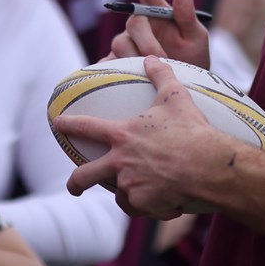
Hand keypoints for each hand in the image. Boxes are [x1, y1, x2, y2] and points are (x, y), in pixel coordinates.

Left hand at [59, 57, 231, 217]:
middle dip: (75, 183)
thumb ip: (161, 75)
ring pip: (119, 193)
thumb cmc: (191, 129)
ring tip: (144, 189)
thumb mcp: (176, 96)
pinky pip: (140, 208)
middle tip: (74, 186)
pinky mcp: (142, 204)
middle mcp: (119, 162)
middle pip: (84, 176)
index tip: (57, 124)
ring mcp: (129, 185)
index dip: (69, 124)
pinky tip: (164, 202)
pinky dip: (149, 206)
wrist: (207, 165)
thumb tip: (152, 58)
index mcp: (122, 134)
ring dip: (127, 192)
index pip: (86, 127)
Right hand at [105, 0, 210, 68]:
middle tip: (162, 58)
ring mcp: (125, 43)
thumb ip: (187, 14)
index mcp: (156, 11)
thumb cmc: (191, 56)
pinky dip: (116, 70)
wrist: (182, 85)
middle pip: (133, 23)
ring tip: (153, 74)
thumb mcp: (196, 37)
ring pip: (120, 44)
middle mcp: (138, 25)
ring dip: (136, 58)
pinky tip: (129, 78)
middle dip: (147, 40)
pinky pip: (108, 63)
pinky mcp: (116, 63)